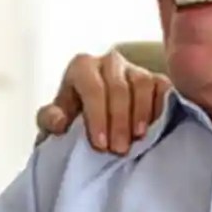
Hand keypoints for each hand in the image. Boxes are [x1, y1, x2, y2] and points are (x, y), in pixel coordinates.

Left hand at [35, 49, 171, 154]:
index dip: (97, 116)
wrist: (93, 125)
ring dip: (141, 114)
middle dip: (119, 121)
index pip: (92, 88)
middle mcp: (109, 62)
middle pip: (118, 87)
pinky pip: (162, 88)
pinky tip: (155, 128)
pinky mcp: (156, 79)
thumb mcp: (53, 122)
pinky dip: (160, 108)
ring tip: (138, 138)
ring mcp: (135, 69)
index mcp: (81, 67)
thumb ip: (49, 120)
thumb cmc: (72, 121)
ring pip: (142, 84)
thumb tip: (59, 122)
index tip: (100, 145)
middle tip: (119, 149)